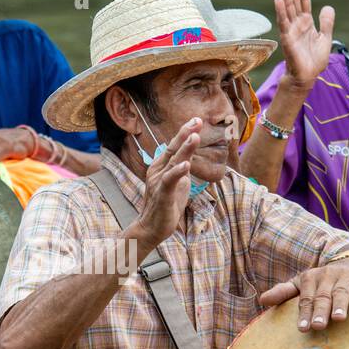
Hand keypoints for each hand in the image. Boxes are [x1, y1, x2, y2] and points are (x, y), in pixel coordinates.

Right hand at [130, 117, 199, 249]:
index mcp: (161, 167)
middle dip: (185, 134)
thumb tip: (188, 160)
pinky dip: (178, 172)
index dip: (185, 133)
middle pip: (172, 149)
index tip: (196, 120)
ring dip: (184, 149)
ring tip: (195, 137)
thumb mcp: (177, 184)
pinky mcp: (163, 195)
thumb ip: (181, 170)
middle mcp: (158, 171)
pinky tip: (186, 165)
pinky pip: (170, 181)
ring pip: (173, 162)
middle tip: (196, 121)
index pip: (173, 146)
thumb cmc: (165, 205)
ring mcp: (159, 182)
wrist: (151, 228)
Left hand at [258, 258, 348, 331]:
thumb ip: (283, 292)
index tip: (303, 328)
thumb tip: (262, 300)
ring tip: (338, 318)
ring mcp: (343, 277)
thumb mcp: (299, 284)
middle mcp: (326, 276)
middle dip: (319, 311)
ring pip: (341, 292)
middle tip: (318, 326)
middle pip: (322, 296)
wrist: (346, 263)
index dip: (304, 313)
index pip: (305, 299)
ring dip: (340, 305)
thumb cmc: (319, 282)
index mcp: (309, 278)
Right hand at [274, 0, 334, 92]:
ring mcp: (291, 30)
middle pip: (294, 0)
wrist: (307, 76)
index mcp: (306, 22)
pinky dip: (281, 11)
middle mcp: (297, 24)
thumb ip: (327, 23)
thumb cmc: (314, 60)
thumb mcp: (325, 38)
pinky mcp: (287, 39)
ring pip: (287, 8)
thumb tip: (328, 6)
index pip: (304, 1)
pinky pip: (283, 22)